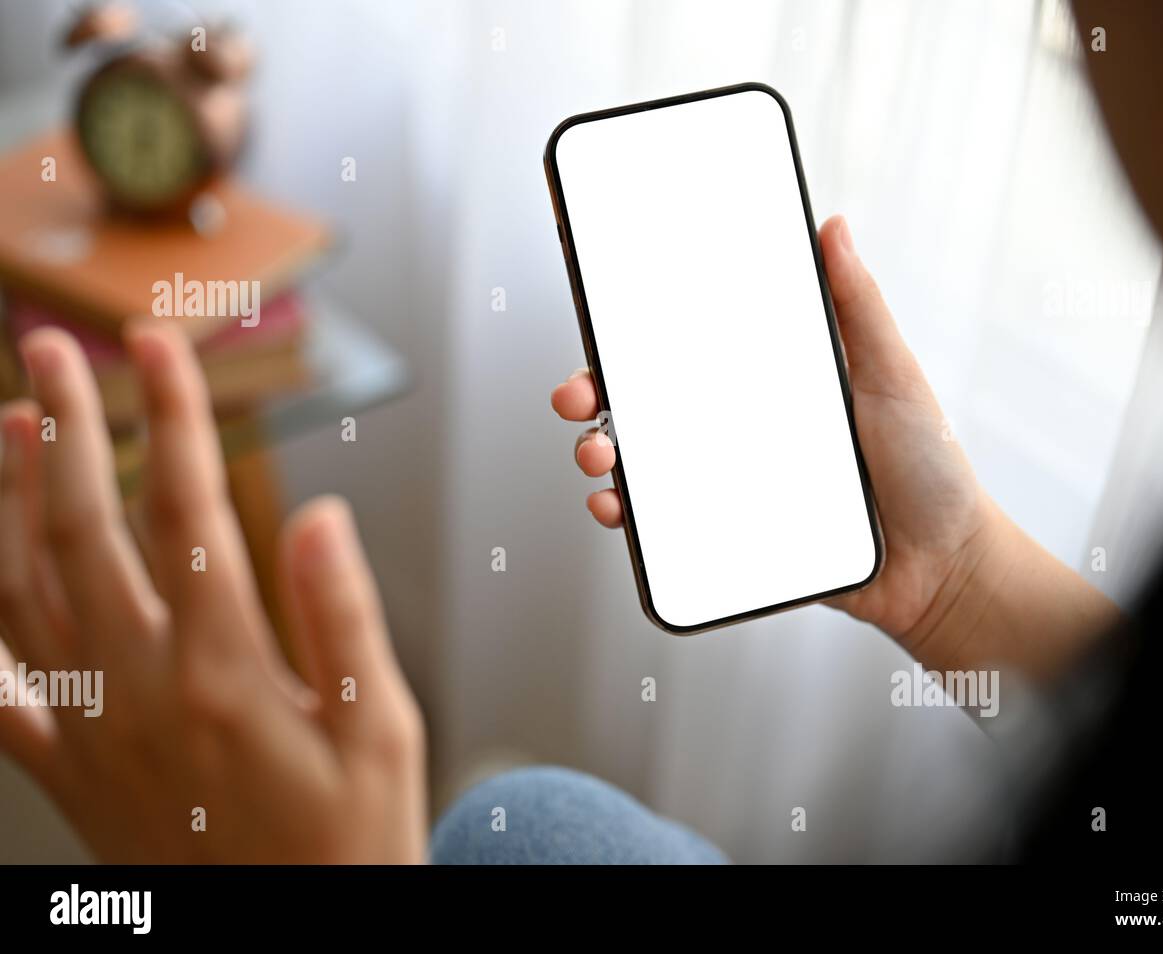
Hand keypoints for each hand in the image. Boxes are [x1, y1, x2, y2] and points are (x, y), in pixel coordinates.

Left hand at [0, 323, 425, 861]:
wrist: (296, 945)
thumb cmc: (351, 840)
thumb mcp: (382, 733)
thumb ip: (346, 618)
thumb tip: (322, 515)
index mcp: (226, 673)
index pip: (188, 514)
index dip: (172, 418)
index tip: (161, 345)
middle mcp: (141, 694)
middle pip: (85, 533)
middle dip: (70, 429)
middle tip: (55, 351)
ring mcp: (94, 734)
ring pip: (24, 593)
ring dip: (11, 501)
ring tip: (11, 425)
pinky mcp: (72, 773)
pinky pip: (0, 697)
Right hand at [551, 216, 1116, 677]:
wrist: (944, 566)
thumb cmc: (930, 467)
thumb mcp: (894, 374)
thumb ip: (859, 306)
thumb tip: (835, 229)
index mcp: (770, 382)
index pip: (691, 346)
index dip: (638, 330)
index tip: (601, 311)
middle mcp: (741, 428)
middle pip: (649, 403)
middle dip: (595, 393)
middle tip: (577, 393)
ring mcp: (732, 481)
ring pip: (646, 462)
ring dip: (603, 453)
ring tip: (599, 453)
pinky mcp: (731, 535)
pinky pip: (667, 525)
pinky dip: (629, 516)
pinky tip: (617, 506)